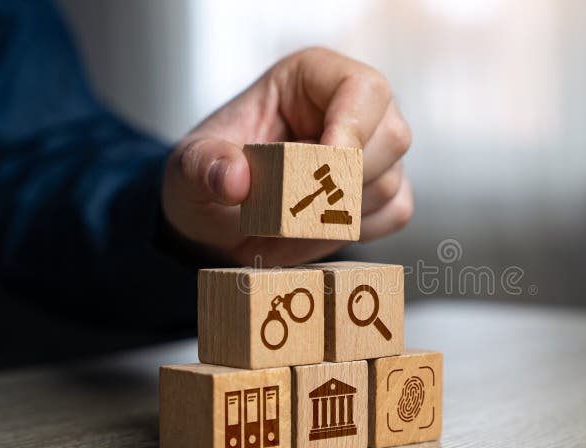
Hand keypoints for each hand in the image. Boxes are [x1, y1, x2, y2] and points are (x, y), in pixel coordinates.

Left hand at [161, 47, 412, 265]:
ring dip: (338, 213)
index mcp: (312, 78)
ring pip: (390, 181)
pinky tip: (313, 230)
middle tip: (290, 207)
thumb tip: (233, 179)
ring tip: (285, 223)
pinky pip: (395, 212)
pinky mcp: (386, 189)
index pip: (362, 89)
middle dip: (342, 182)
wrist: (220, 220)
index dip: (351, 129)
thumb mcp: (190, 167)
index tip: (321, 166)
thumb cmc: (212, 176)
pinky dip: (356, 229)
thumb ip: (205, 166)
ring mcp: (375, 151)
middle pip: (391, 137)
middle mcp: (353, 108)